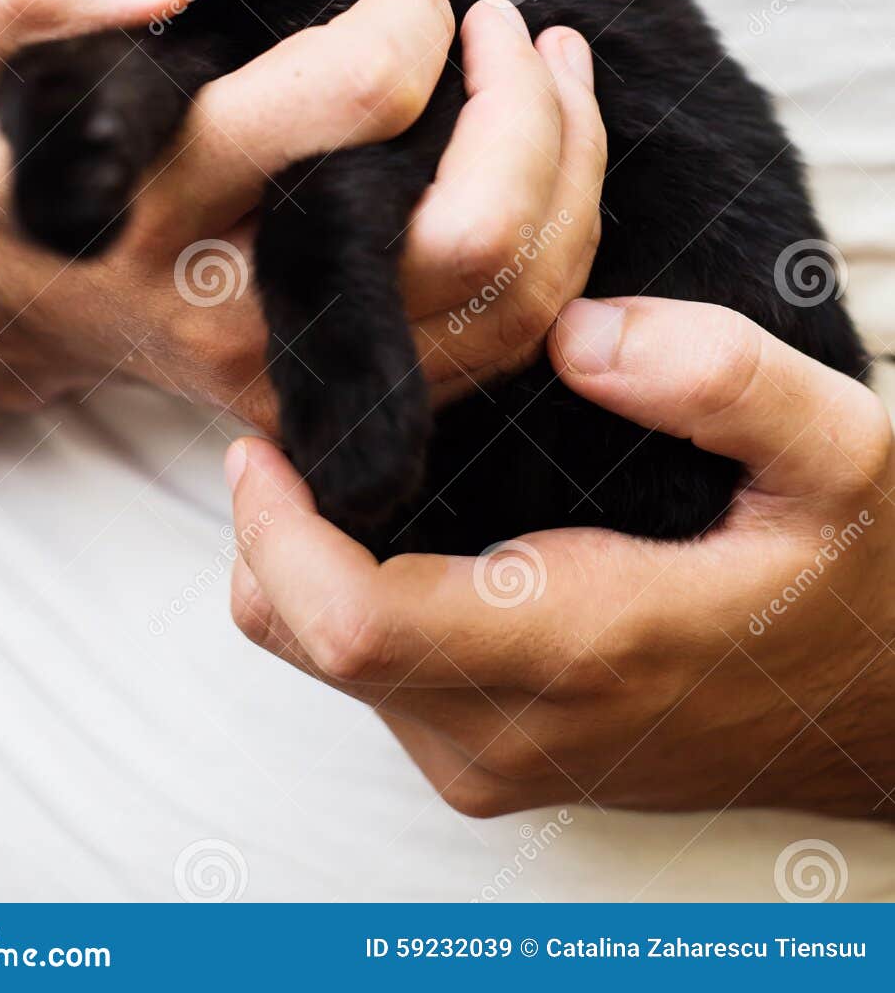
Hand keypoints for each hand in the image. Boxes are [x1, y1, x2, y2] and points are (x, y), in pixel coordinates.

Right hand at [0, 0, 599, 425]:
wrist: (30, 290)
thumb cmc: (25, 150)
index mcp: (162, 203)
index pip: (351, 102)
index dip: (410, 22)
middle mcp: (246, 309)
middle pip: (464, 228)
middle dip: (519, 101)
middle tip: (496, 21)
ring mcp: (312, 372)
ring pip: (509, 294)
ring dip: (567, 162)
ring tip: (552, 62)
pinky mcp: (355, 395)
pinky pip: (508, 332)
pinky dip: (561, 230)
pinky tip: (552, 144)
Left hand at [227, 296, 894, 821]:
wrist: (879, 711)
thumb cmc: (854, 574)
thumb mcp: (840, 452)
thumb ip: (724, 381)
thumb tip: (578, 335)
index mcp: (583, 647)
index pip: (352, 621)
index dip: (277, 528)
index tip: (267, 437)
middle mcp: (515, 731)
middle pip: (308, 641)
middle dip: (272, 530)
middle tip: (295, 422)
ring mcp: (497, 762)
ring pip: (323, 663)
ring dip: (304, 561)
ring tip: (349, 458)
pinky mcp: (490, 765)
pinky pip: (367, 679)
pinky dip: (346, 597)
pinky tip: (400, 521)